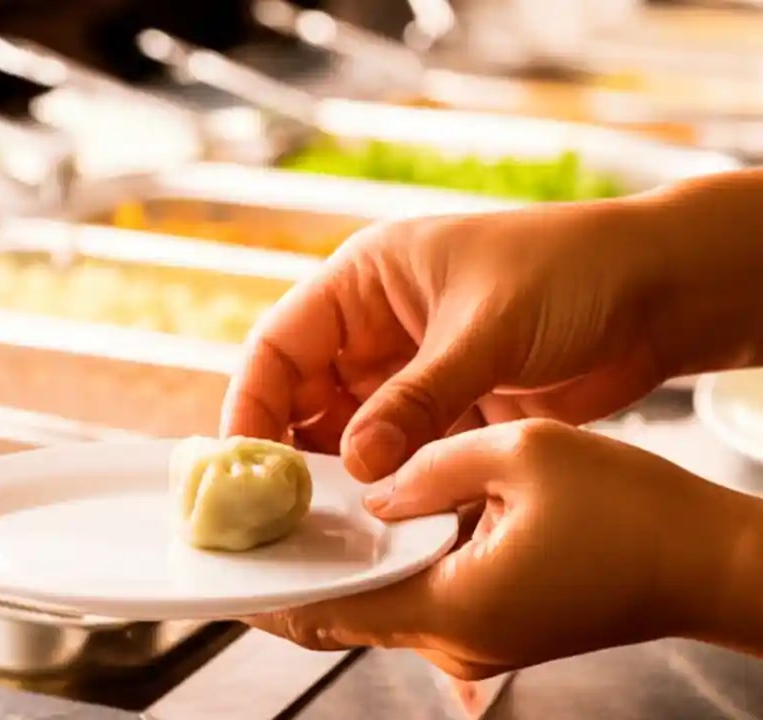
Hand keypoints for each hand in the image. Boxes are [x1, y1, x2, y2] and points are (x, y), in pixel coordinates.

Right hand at [221, 172, 762, 480]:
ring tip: (328, 523)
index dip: (253, 400)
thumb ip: (417, 399)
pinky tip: (384, 518)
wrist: (661, 291)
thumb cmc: (571, 273)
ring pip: (350, 430)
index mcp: (366, 280)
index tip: (241, 459)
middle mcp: (378, 326)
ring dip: (342, 473)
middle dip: (291, 448)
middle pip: (306, 394)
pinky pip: (401, 451)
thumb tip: (358, 464)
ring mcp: (413, 369)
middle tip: (280, 508)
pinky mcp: (449, 407)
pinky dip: (391, 484)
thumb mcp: (484, 332)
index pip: (282, 342)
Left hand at [248, 420, 758, 678]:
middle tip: (253, 522)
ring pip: (377, 606)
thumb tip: (373, 480)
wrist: (710, 563)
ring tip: (300, 512)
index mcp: (450, 607)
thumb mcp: (520, 454)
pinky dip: (384, 566)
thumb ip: (429, 465)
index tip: (224, 561)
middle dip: (294, 572)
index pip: (326, 610)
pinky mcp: (495, 627)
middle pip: (342, 614)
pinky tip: (374, 521)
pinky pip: (417, 599)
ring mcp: (474, 642)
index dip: (267, 588)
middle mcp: (452, 640)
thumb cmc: (634, 513)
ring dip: (339, 566)